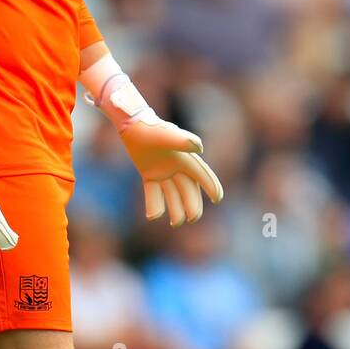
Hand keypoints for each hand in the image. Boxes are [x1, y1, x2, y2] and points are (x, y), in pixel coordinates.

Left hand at [90, 75, 222, 224]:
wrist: (131, 124)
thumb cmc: (151, 128)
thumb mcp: (167, 135)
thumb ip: (183, 140)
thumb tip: (199, 148)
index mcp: (184, 158)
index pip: (201, 174)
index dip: (210, 186)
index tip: (218, 198)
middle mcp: (176, 166)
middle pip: (188, 189)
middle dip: (192, 204)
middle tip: (193, 218)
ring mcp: (163, 171)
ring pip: (172, 194)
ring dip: (175, 209)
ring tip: (175, 223)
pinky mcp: (149, 174)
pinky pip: (153, 192)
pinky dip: (154, 203)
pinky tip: (153, 216)